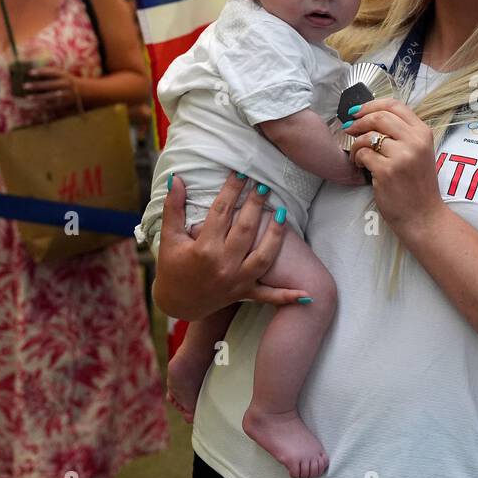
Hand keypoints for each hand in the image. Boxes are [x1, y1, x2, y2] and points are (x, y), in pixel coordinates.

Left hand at [22, 65, 79, 112]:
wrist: (85, 91)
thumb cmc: (67, 80)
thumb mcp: (62, 73)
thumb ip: (50, 71)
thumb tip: (32, 70)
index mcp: (64, 76)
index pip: (51, 72)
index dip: (40, 72)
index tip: (29, 72)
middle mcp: (66, 85)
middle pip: (50, 85)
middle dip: (37, 86)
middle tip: (25, 86)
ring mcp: (66, 95)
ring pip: (50, 97)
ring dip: (38, 97)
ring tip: (28, 97)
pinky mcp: (65, 104)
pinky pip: (53, 106)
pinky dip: (43, 107)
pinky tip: (34, 106)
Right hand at [153, 172, 307, 317]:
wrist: (176, 303)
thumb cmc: (171, 267)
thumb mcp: (169, 238)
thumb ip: (173, 207)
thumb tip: (176, 178)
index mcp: (204, 249)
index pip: (221, 212)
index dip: (232, 190)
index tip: (241, 173)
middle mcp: (224, 265)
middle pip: (246, 229)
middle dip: (256, 204)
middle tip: (264, 185)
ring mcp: (237, 281)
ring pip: (264, 257)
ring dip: (276, 235)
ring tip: (282, 213)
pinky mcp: (245, 293)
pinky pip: (269, 296)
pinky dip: (287, 296)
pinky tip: (307, 295)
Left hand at [346, 97, 443, 232]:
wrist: (423, 216)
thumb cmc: (418, 185)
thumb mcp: (420, 152)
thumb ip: (403, 134)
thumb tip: (371, 117)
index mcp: (423, 133)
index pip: (395, 105)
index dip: (372, 105)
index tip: (358, 111)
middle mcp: (415, 141)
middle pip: (379, 117)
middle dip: (359, 121)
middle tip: (350, 130)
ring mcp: (401, 156)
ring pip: (368, 136)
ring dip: (356, 144)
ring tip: (357, 155)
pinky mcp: (387, 171)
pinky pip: (363, 155)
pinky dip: (357, 159)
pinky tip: (361, 167)